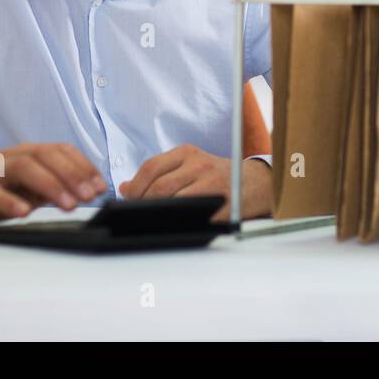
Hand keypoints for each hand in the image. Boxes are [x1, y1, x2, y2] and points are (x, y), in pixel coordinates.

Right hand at [0, 143, 107, 230]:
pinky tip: (25, 212)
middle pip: (44, 156)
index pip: (59, 151)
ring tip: (68, 204)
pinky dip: (9, 201)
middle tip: (89, 196)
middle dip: (71, 175)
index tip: (100, 186)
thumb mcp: (23, 189)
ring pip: (22, 168)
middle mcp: (8, 157)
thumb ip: (49, 188)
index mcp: (24, 154)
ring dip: (50, 185)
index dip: (82, 166)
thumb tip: (85, 193)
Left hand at [118, 144, 271, 221]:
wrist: (255, 183)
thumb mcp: (188, 165)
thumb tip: (124, 187)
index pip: (151, 167)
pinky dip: (179, 222)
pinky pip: (194, 216)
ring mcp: (212, 184)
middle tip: (136, 214)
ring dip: (158, 214)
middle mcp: (200, 164)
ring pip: (175, 201)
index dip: (135, 186)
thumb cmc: (215, 175)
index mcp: (187, 153)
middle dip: (143, 203)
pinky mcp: (222, 204)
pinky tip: (173, 225)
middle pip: (161, 186)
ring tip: (151, 220)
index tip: (128, 199)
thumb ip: (158, 173)